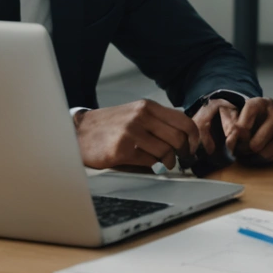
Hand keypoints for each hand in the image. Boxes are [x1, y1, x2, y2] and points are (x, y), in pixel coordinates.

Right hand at [75, 99, 209, 169]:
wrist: (78, 132)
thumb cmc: (109, 125)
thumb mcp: (134, 113)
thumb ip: (157, 120)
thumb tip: (184, 135)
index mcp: (147, 106)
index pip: (183, 120)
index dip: (194, 137)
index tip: (193, 147)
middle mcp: (141, 116)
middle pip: (178, 138)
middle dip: (184, 152)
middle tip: (182, 160)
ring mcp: (131, 133)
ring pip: (166, 151)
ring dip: (169, 162)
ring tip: (165, 164)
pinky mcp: (122, 150)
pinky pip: (149, 161)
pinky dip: (153, 166)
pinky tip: (149, 165)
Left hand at [196, 96, 272, 164]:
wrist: (256, 132)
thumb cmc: (242, 127)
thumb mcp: (230, 122)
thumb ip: (228, 126)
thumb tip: (232, 136)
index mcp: (260, 103)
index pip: (252, 107)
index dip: (243, 122)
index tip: (235, 135)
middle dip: (257, 142)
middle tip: (244, 152)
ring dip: (264, 154)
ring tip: (252, 158)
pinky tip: (266, 157)